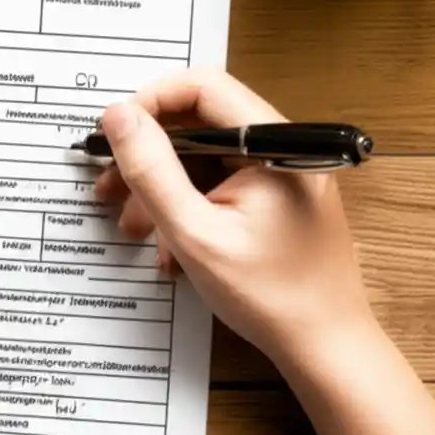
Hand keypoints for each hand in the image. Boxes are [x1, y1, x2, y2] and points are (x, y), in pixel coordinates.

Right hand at [95, 69, 371, 364]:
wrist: (324, 347)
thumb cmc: (271, 296)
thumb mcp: (194, 233)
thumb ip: (152, 170)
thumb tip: (119, 117)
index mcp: (274, 144)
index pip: (203, 87)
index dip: (150, 102)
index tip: (113, 134)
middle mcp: (281, 148)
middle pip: (200, 122)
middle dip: (149, 154)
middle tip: (110, 184)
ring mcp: (280, 173)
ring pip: (203, 157)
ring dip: (162, 188)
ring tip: (134, 225)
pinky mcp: (274, 197)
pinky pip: (219, 184)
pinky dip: (187, 208)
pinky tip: (170, 247)